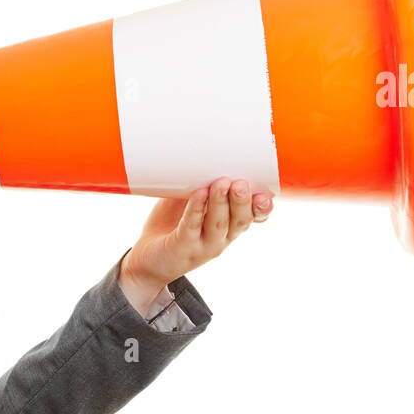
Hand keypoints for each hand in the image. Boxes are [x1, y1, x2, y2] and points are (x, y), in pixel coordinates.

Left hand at [118, 177, 272, 312]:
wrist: (146, 259)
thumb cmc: (170, 226)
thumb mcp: (188, 201)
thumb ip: (200, 183)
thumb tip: (206, 154)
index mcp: (228, 227)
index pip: (252, 218)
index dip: (262, 208)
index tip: (267, 194)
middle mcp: (221, 239)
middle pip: (240, 220)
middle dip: (242, 200)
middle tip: (241, 182)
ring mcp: (203, 246)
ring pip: (218, 224)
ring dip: (221, 202)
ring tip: (222, 183)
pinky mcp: (183, 248)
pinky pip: (191, 227)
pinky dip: (196, 210)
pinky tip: (198, 195)